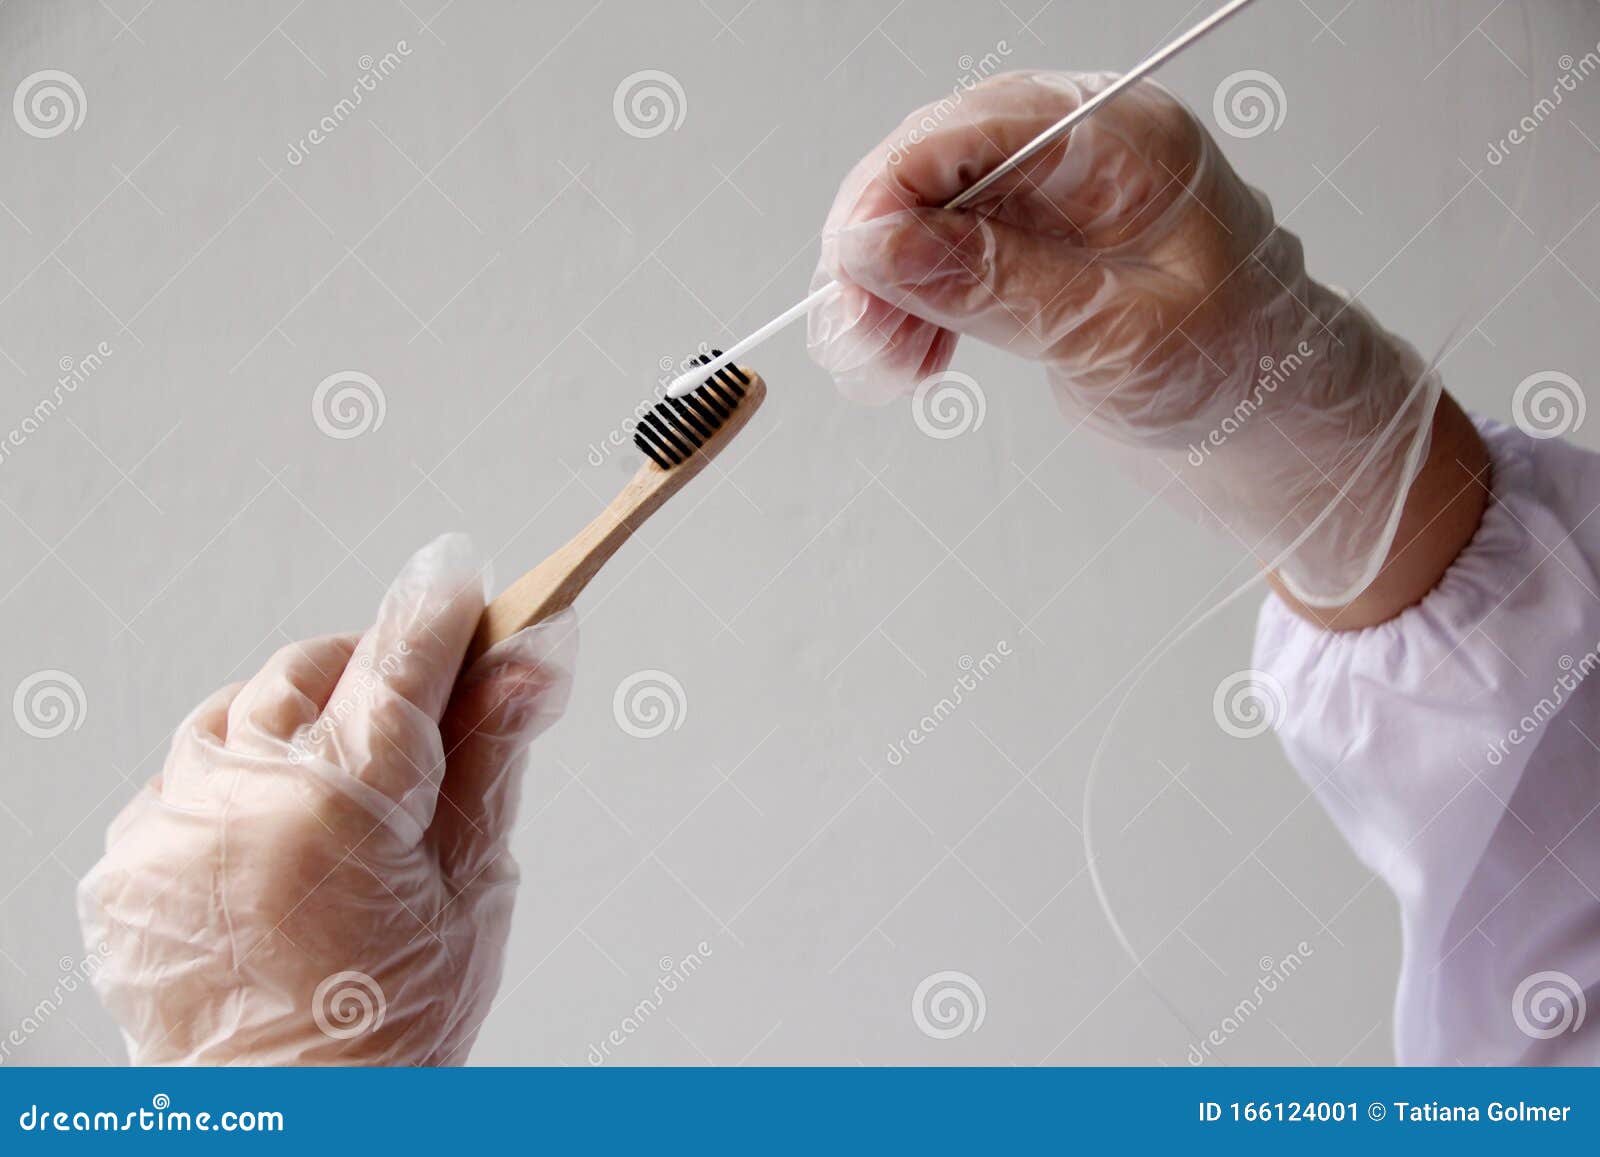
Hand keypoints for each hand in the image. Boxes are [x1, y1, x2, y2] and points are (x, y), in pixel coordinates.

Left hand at [77, 534, 575, 1064]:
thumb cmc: (396, 1022)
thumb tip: (530, 658)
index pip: (401, 664)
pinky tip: (273, 845)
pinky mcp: (124, 862)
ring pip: (237, 712)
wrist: (291, 1128)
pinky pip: (182, 776)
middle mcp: (238, 799)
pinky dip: (233, 787)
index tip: (462, 578)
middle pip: (311, 668)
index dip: (439, 613)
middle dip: (368, 675)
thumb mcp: (473, 889)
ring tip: (336, 803)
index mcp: (342, 806)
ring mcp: (168, 829)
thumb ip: (492, 756)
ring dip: (294, 727)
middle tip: (412, 725)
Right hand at [809, 71, 1439, 608]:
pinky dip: (906, 310)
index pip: (973, 128)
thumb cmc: (1242, 371)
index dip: (891, 188)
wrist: (1277, 430)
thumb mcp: (1117, 336)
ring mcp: (1047, 206)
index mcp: (1124, 141)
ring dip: (882, 290)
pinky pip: (935, 263)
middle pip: (930, 167)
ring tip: (886, 367)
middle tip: (859, 334)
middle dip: (876, 250)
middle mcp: (1077, 156)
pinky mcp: (1026, 257)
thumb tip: (880, 246)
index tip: (850, 266)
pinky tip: (910, 359)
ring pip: (919, 219)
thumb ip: (996, 287)